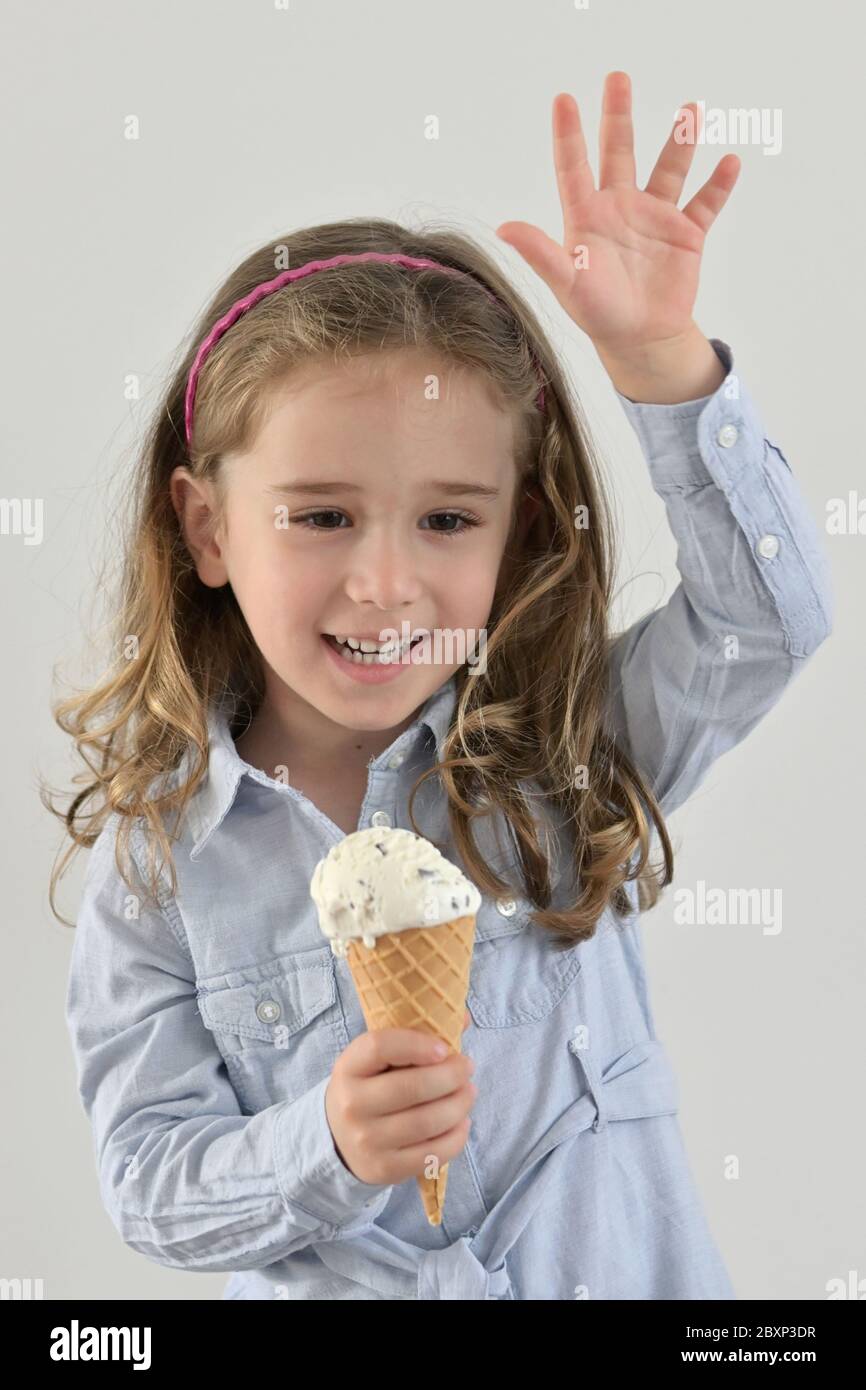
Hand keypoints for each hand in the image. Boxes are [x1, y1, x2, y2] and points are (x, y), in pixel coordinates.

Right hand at [325, 1008, 475, 1186]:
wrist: (337, 1137)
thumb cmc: (369, 1086)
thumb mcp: (376, 1059)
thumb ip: (415, 1035)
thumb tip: (463, 1018)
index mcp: (348, 1068)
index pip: (379, 1047)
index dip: (417, 1044)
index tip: (444, 1048)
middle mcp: (352, 1105)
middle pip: (411, 1088)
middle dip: (451, 1076)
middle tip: (467, 1067)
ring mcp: (366, 1140)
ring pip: (426, 1122)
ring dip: (458, 1105)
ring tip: (469, 1093)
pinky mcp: (384, 1168)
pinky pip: (430, 1155)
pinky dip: (456, 1137)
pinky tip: (462, 1123)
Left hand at [495, 71, 740, 360]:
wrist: (640, 339)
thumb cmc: (598, 313)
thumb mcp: (567, 283)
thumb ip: (540, 253)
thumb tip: (504, 228)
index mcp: (588, 217)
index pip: (574, 167)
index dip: (568, 134)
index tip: (564, 99)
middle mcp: (621, 208)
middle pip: (619, 152)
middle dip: (619, 116)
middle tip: (618, 78)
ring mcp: (655, 217)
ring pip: (668, 169)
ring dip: (680, 141)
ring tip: (691, 110)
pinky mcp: (686, 234)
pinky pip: (705, 204)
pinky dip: (718, 185)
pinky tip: (729, 162)